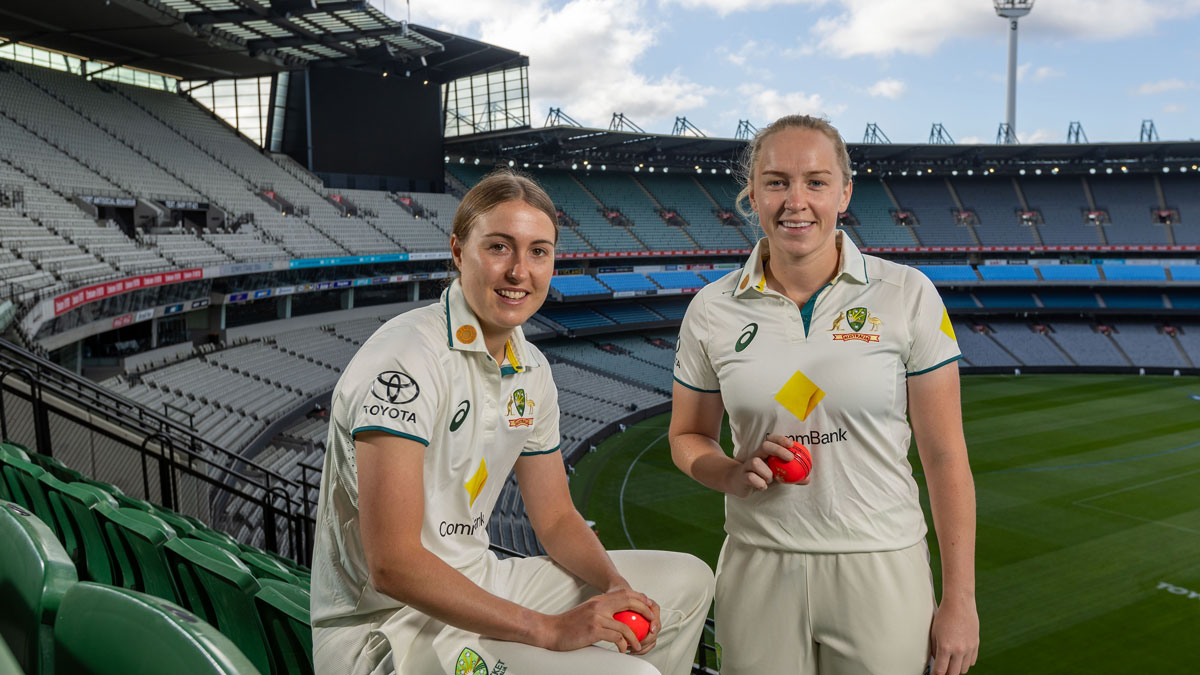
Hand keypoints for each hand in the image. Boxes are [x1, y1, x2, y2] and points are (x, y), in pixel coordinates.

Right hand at [539, 588, 658, 653]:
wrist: (550, 631)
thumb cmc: (568, 626)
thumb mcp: (587, 613)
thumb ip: (601, 611)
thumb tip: (617, 619)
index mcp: (598, 600)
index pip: (625, 593)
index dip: (640, 598)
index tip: (649, 608)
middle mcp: (599, 605)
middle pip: (630, 602)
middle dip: (645, 612)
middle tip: (652, 624)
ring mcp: (597, 617)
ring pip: (626, 626)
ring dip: (636, 638)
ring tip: (638, 645)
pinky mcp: (594, 630)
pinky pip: (616, 638)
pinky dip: (624, 645)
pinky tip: (624, 650)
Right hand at [724, 434, 800, 496]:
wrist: (738, 482)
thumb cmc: (760, 476)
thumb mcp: (777, 475)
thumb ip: (791, 477)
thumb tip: (808, 479)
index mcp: (764, 453)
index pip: (771, 439)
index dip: (781, 439)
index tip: (792, 444)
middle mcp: (755, 456)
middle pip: (764, 445)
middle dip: (778, 450)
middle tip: (790, 459)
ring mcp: (747, 465)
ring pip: (756, 462)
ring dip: (767, 473)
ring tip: (770, 480)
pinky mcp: (742, 476)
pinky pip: (750, 477)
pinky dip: (759, 483)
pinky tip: (763, 487)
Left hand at [928, 596, 978, 674]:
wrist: (959, 603)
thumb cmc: (944, 616)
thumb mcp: (934, 633)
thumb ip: (936, 650)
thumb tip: (937, 662)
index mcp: (946, 647)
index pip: (941, 670)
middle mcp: (959, 650)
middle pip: (954, 673)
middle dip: (947, 674)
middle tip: (942, 671)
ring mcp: (969, 648)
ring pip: (964, 669)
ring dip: (957, 669)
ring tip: (951, 664)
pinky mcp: (976, 644)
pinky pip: (972, 661)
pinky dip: (966, 662)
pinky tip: (960, 657)